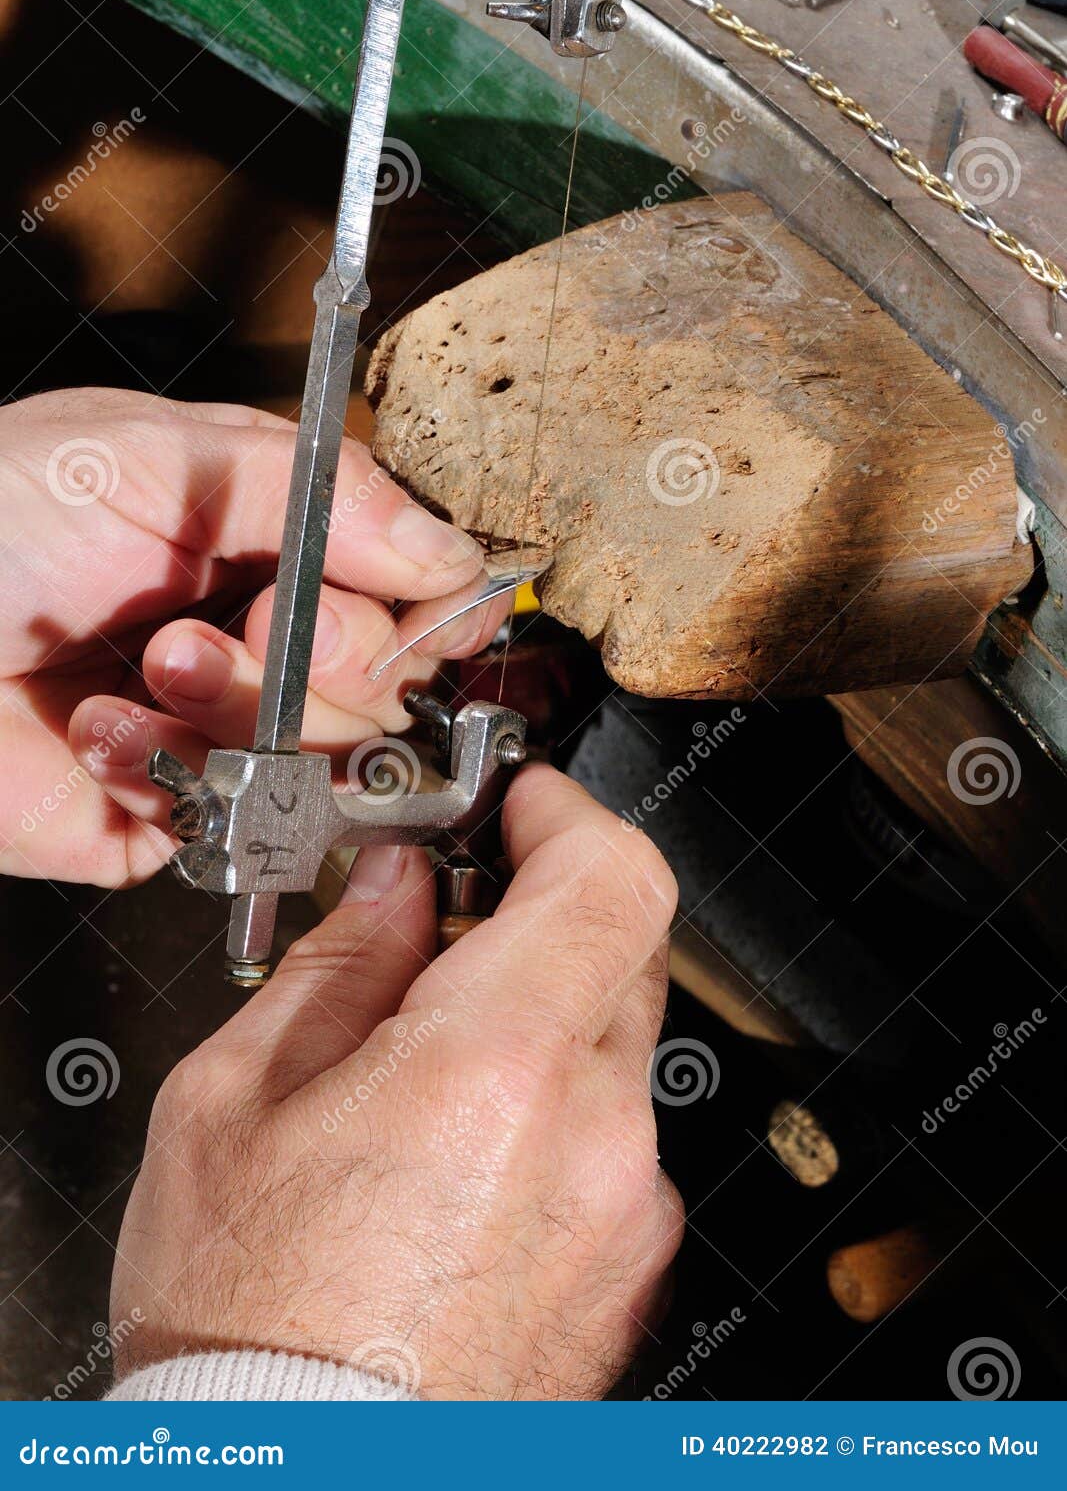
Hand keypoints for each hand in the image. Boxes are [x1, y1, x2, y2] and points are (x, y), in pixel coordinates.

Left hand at [0, 388, 505, 886]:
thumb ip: (329, 496)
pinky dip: (168, 764)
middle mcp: (261, 642)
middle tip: (240, 614)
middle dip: (324, 648)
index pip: (413, 591)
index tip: (414, 606)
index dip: (427, 608)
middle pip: (390, 681)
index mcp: (274, 545)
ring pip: (330, 757)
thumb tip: (453, 559)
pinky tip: (101, 725)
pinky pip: (237, 815)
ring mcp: (220, 734)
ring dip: (241, 699)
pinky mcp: (169, 817)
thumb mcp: (166, 452)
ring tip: (152, 659)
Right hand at [110, 766, 683, 1399]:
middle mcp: (592, 1134)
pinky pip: (610, 1136)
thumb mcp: (235, 1107)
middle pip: (619, 949)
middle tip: (446, 924)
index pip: (610, 876)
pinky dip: (552, 1106)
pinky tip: (456, 1153)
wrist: (304, 1480)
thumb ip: (338, 968)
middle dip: (539, 912)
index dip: (567, 813)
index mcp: (495, 1067)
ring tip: (422, 1066)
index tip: (519, 803)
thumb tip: (394, 888)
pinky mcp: (627, 1266)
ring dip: (539, 1018)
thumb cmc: (253, 1328)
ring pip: (612, 1046)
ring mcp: (623, 1208)